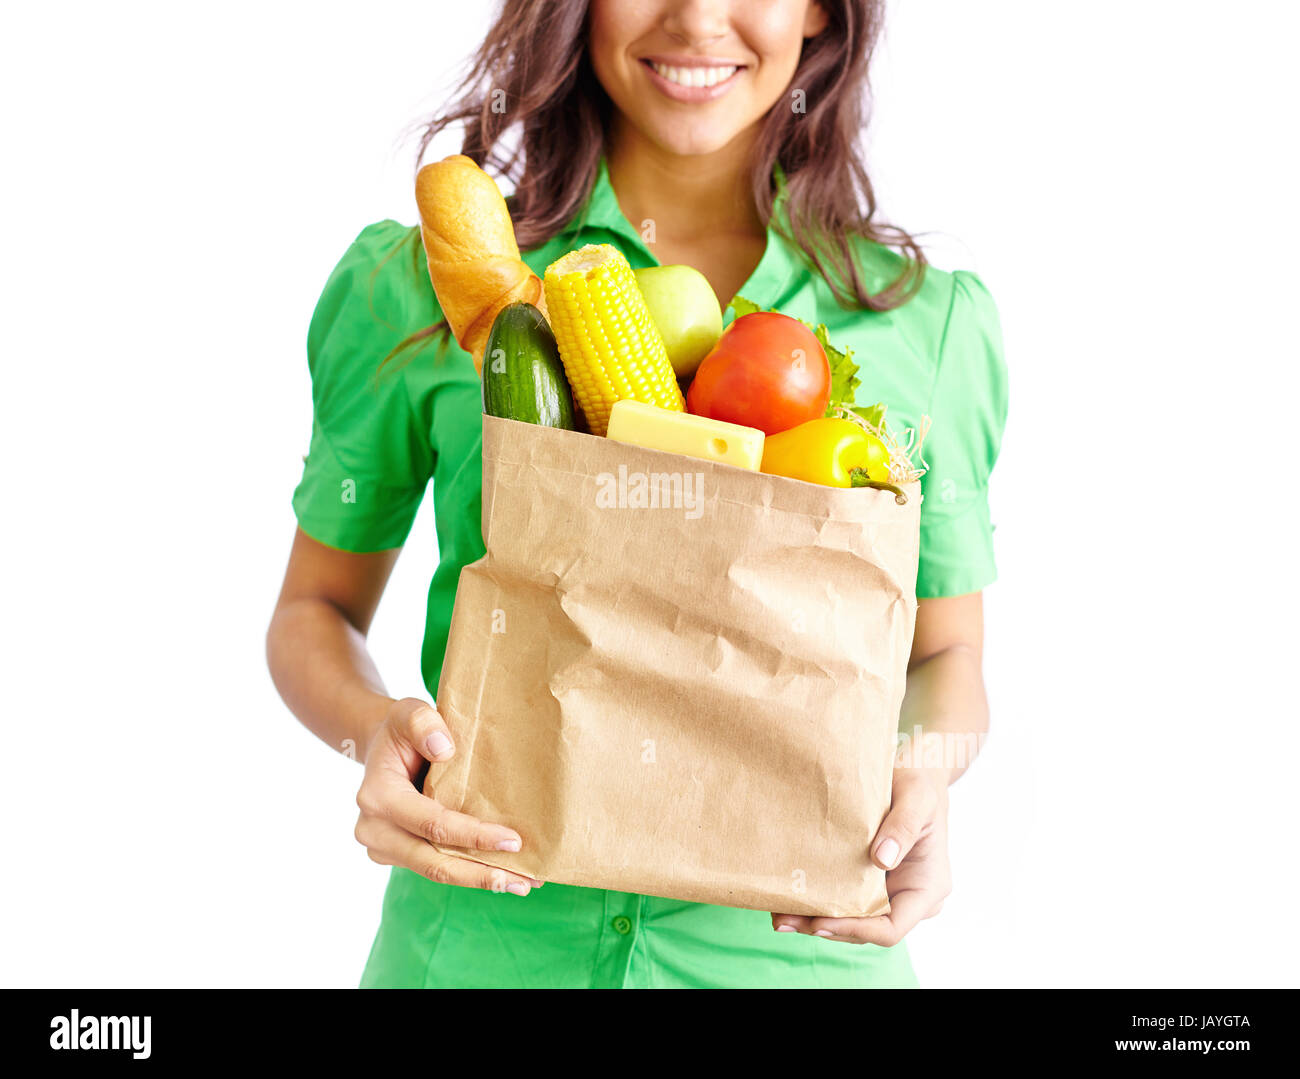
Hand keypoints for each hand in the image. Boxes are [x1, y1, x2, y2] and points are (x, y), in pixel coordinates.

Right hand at [353, 697, 542, 894]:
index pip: (432, 823)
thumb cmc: (401, 730)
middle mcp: (374, 830)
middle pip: (433, 862)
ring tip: (523, 883)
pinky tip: (502, 875)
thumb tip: (445, 749)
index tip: (513, 841)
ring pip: (434, 872)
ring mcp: (383, 847)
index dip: (473, 835)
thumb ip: (423, 723)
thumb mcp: (409, 712)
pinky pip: (434, 867)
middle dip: (480, 873)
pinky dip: (468, 872)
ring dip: (478, 879)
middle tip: (524, 880)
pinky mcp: (397, 855)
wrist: (383, 748)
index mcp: (378, 796)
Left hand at [771, 757, 951, 944]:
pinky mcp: (871, 881)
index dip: (856, 930)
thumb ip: (903, 827)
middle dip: (827, 927)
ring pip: (853, 920)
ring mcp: (890, 892)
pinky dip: (821, 902)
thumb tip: (881, 860)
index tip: (821, 921)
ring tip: (781, 917)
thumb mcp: (917, 798)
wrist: (917, 773)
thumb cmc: (921, 783)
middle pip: (867, 929)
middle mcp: (909, 898)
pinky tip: (791, 899)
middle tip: (786, 920)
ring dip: (817, 920)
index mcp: (927, 887)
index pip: (892, 928)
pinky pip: (847, 900)